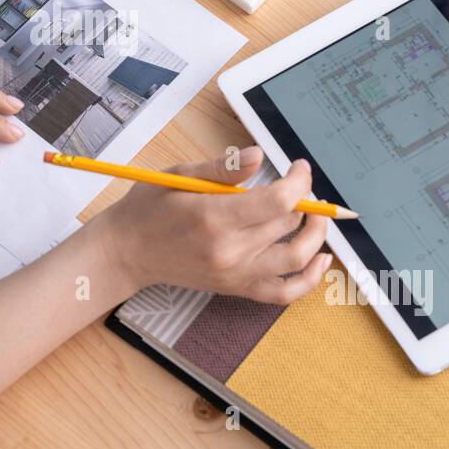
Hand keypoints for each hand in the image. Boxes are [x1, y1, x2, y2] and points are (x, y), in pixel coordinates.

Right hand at [90, 145, 332, 305]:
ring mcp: (235, 273)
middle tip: (300, 183)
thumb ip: (222, 167)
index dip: (299, 180)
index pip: (278, 200)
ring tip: (316, 215)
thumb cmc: (149, 209)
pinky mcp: (236, 288)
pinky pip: (283, 293)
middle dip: (305, 198)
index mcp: (214, 216)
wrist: (127, 252)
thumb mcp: (179, 175)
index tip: (299, 167)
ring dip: (317, 234)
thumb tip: (258, 156)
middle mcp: (229, 250)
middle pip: (290, 224)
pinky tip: (321, 260)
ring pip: (297, 258)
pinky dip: (309, 280)